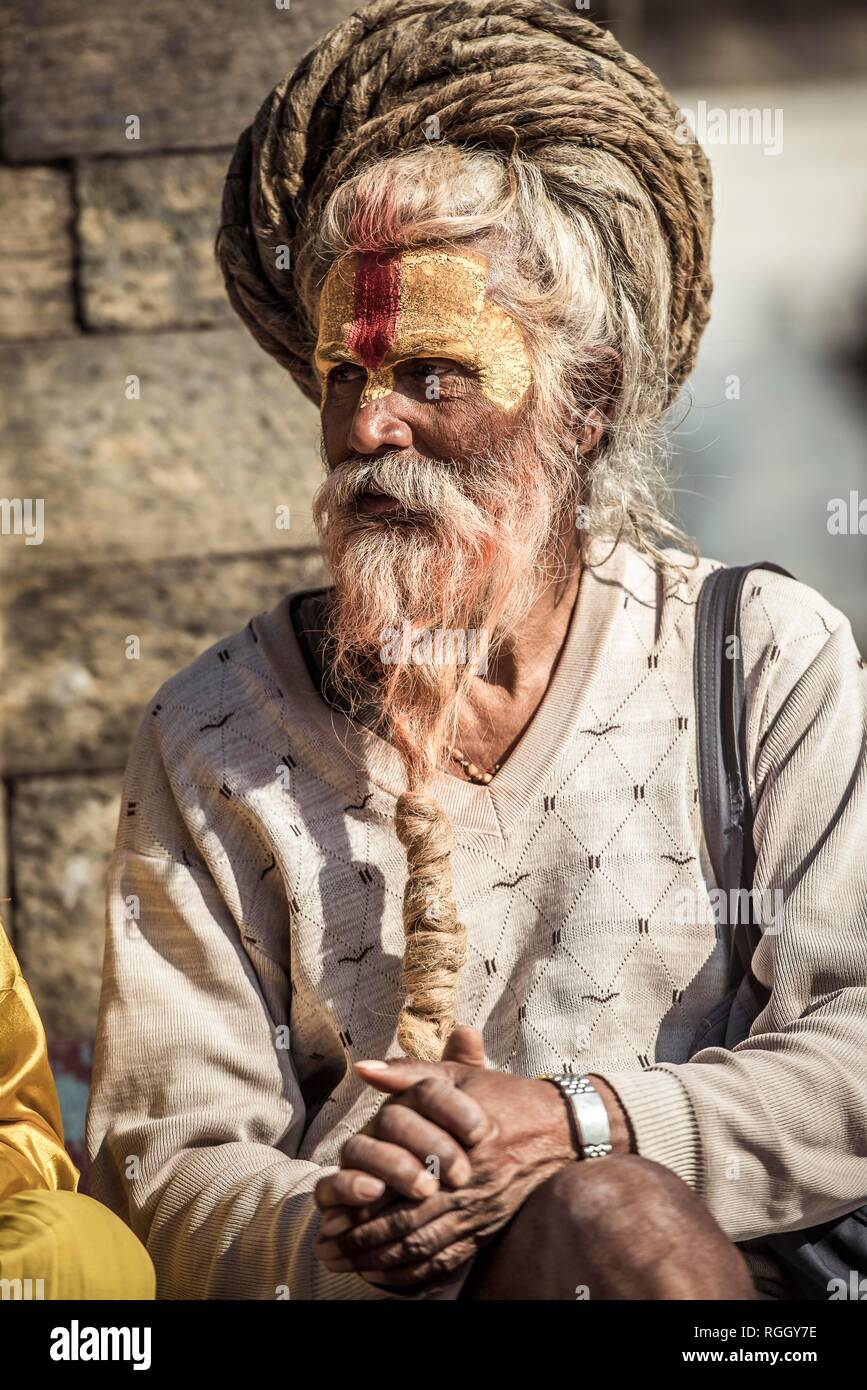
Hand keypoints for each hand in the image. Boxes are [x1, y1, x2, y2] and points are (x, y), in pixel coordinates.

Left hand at [313, 1027, 580, 1285]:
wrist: (561, 1126)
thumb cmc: (504, 1096)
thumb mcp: (457, 1076)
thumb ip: (409, 1073)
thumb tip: (364, 1068)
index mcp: (459, 1148)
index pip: (401, 1186)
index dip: (362, 1204)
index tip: (328, 1215)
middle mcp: (470, 1187)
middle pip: (408, 1225)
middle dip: (362, 1241)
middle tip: (327, 1250)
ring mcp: (480, 1212)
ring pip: (424, 1247)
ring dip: (381, 1260)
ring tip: (347, 1266)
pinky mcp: (488, 1228)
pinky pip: (447, 1260)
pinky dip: (414, 1273)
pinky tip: (387, 1275)